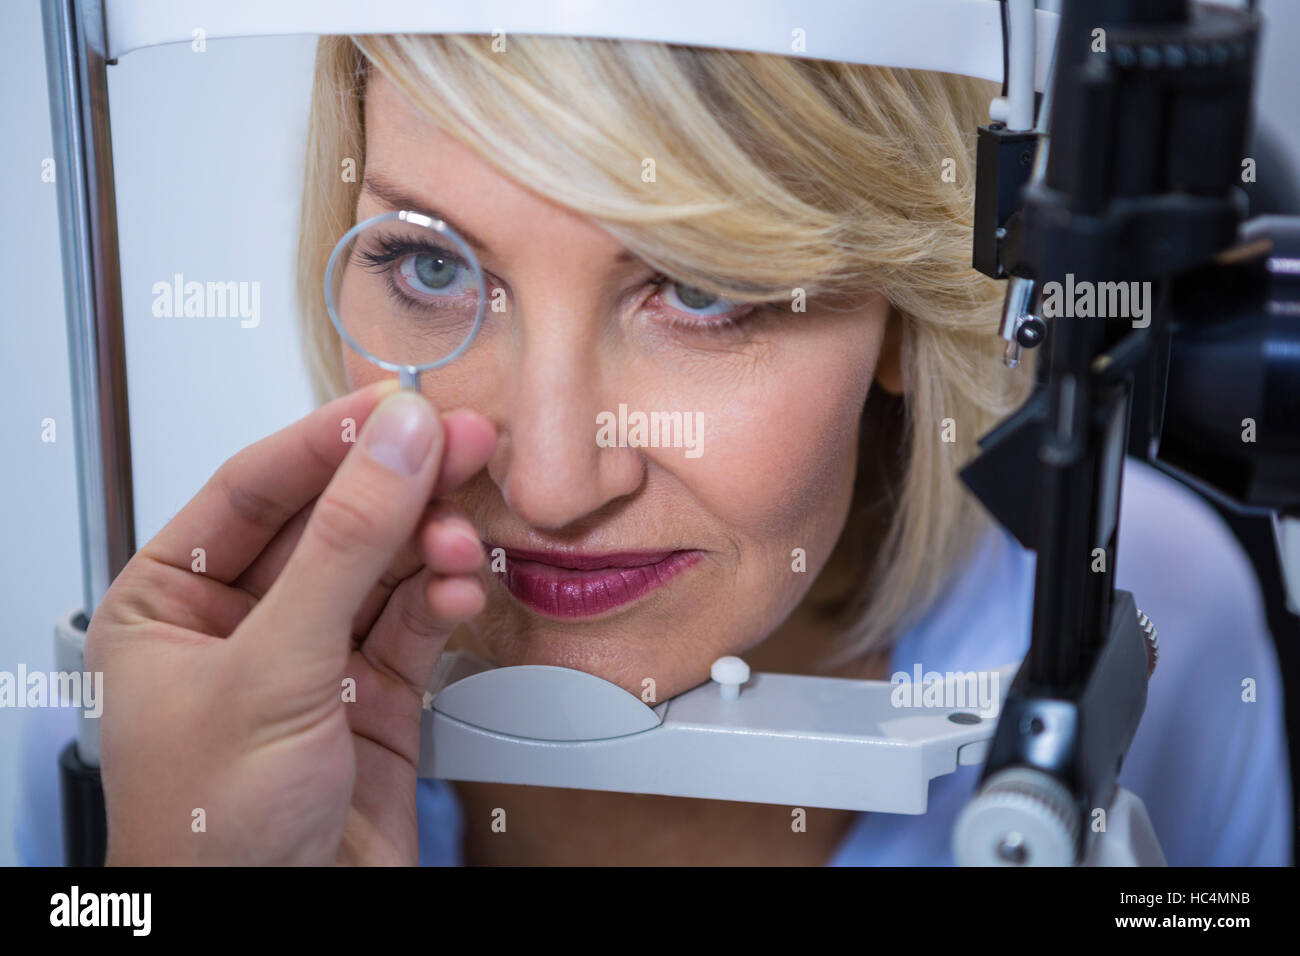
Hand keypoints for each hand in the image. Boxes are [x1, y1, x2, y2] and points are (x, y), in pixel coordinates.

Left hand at [86, 380, 495, 864]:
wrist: (283, 934)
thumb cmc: (211, 837)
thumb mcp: (273, 670)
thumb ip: (344, 547)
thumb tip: (396, 444)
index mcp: (172, 599)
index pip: (256, 487)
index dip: (331, 439)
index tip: (400, 403)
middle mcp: (244, 619)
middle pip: (333, 519)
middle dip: (398, 485)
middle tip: (464, 442)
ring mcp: (314, 656)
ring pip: (384, 565)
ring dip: (428, 543)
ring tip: (461, 534)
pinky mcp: (376, 694)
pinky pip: (416, 619)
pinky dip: (443, 599)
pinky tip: (457, 587)